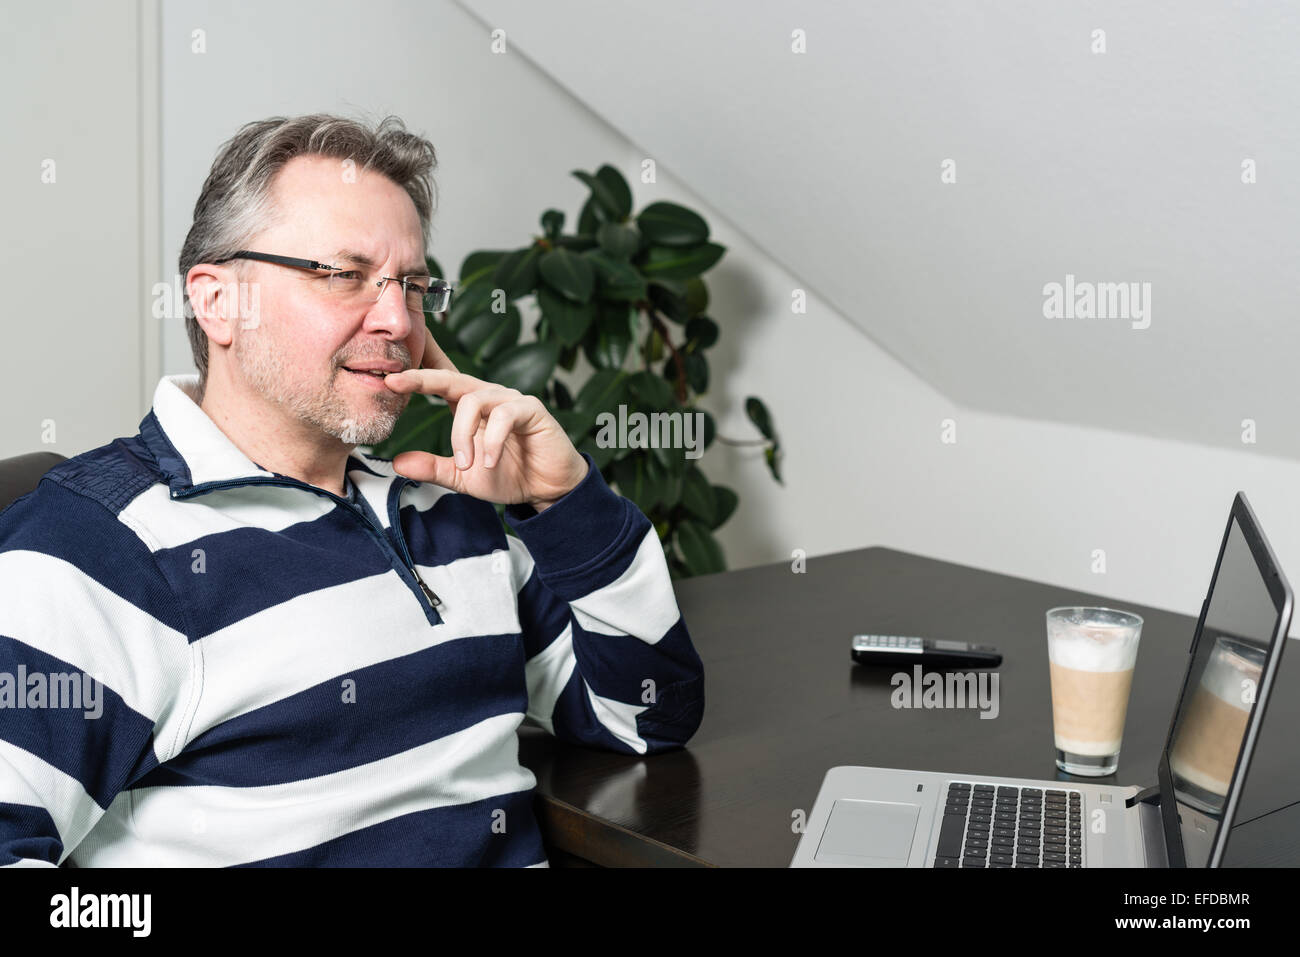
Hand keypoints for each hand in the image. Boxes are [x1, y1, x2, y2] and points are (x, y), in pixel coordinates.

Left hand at [383, 327, 588, 510]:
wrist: (546, 490)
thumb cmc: (507, 476)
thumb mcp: (462, 477)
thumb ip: (433, 468)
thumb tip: (398, 462)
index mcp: (468, 407)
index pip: (440, 381)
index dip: (416, 372)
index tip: (387, 373)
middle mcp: (487, 397)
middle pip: (450, 378)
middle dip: (421, 378)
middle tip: (394, 383)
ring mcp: (510, 400)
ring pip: (473, 400)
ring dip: (462, 433)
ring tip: (466, 464)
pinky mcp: (531, 409)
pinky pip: (504, 415)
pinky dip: (492, 440)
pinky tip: (488, 462)